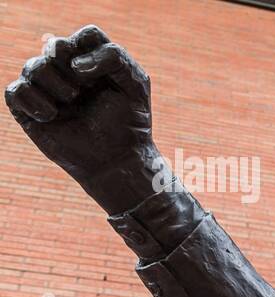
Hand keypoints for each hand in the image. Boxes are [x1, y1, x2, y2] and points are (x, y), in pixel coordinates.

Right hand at [6, 25, 167, 212]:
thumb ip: (114, 57)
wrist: (117, 159)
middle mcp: (66, 70)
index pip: (86, 35)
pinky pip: (14, 91)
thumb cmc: (129, 122)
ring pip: (33, 66)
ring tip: (71, 103)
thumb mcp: (135, 84)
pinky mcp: (28, 109)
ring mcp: (46, 88)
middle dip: (69, 66)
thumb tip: (74, 64)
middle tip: (83, 90)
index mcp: (93, 60)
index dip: (89, 49)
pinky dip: (33, 101)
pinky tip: (52, 116)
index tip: (99, 76)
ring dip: (54, 84)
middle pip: (54, 45)